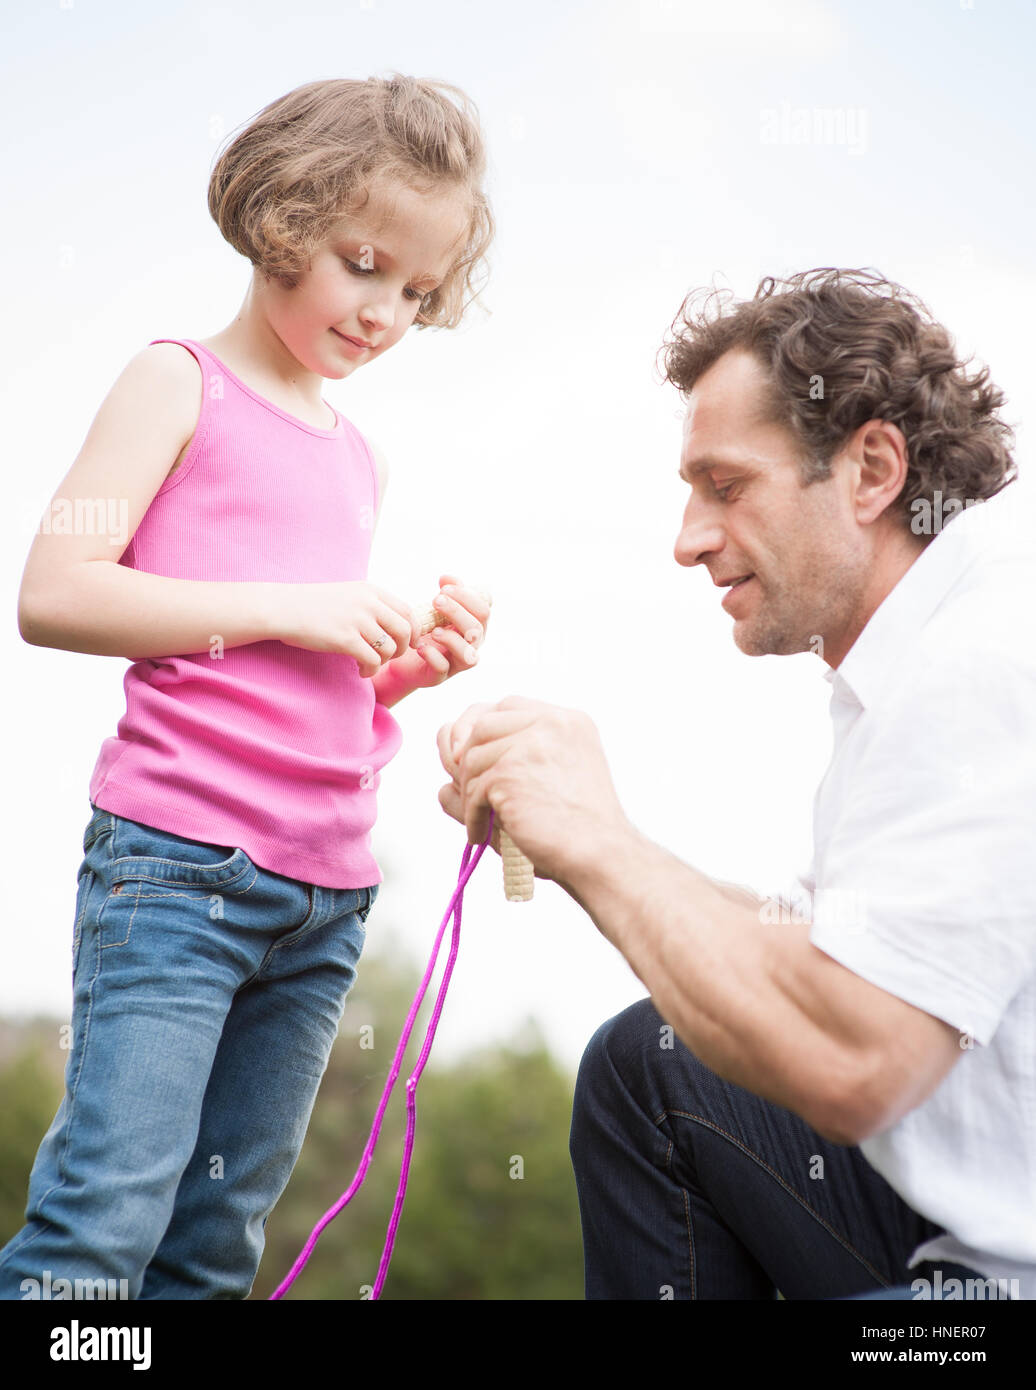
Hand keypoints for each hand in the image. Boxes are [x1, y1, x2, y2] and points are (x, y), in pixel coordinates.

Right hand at [277, 581, 415, 676]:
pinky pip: (373, 661)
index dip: (413, 632)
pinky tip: (361, 671)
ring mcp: (357, 620)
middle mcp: (368, 603)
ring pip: (390, 648)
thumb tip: (396, 625)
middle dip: (402, 649)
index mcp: (371, 591)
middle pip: (405, 630)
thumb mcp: (348, 595)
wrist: (282, 608)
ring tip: (370, 664)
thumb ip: (371, 605)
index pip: (408, 611)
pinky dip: (371, 670)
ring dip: (384, 662)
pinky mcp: (345, 639)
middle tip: (389, 657)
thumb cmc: (313, 605)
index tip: (407, 644)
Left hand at [386, 574, 490, 690]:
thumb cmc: (427, 629)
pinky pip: (443, 669)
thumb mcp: (436, 609)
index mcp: (474, 624)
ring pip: (468, 654)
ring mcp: (457, 661)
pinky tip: (421, 647)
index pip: (484, 608)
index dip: (468, 596)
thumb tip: (447, 578)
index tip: (445, 587)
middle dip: (457, 611)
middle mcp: (472, 644)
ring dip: (451, 639)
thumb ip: (447, 593)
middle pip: (476, 627)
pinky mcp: (440, 675)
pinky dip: (433, 657)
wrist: (404, 658)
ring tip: (433, 630)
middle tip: (436, 600)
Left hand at [436, 695, 630, 887]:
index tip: (469, 758)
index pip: (509, 706)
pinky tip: (481, 833)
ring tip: (481, 820)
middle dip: (466, 757)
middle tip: (468, 791)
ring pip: (473, 757)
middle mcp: (552, 723)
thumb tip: (441, 787)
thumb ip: (500, 774)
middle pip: (483, 723)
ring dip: (470, 792)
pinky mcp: (511, 770)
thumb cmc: (577, 830)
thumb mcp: (544, 789)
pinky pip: (472, 788)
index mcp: (568, 721)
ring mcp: (531, 743)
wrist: (600, 854)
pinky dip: (472, 814)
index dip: (481, 728)